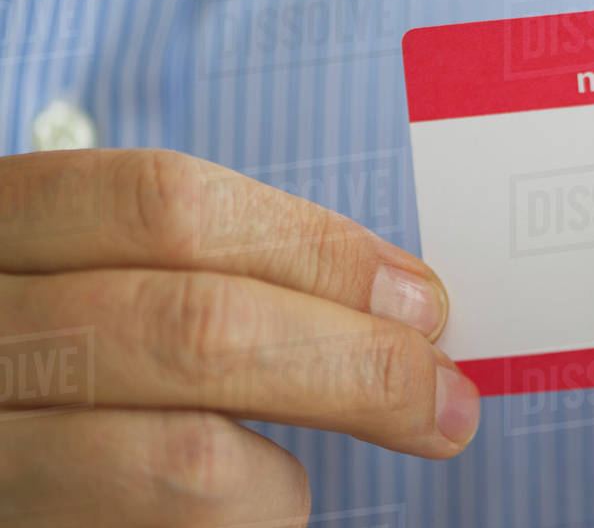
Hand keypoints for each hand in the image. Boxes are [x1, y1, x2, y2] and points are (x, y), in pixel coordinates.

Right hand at [0, 149, 479, 526]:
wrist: (10, 457)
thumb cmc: (76, 359)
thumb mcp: (106, 280)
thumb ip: (211, 272)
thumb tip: (400, 301)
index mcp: (9, 224)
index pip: (165, 204)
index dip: (316, 248)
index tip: (416, 295)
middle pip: (196, 325)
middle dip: (355, 361)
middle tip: (444, 395)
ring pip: (186, 458)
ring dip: (305, 468)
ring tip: (361, 462)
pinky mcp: (15, 526)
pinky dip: (257, 519)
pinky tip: (258, 503)